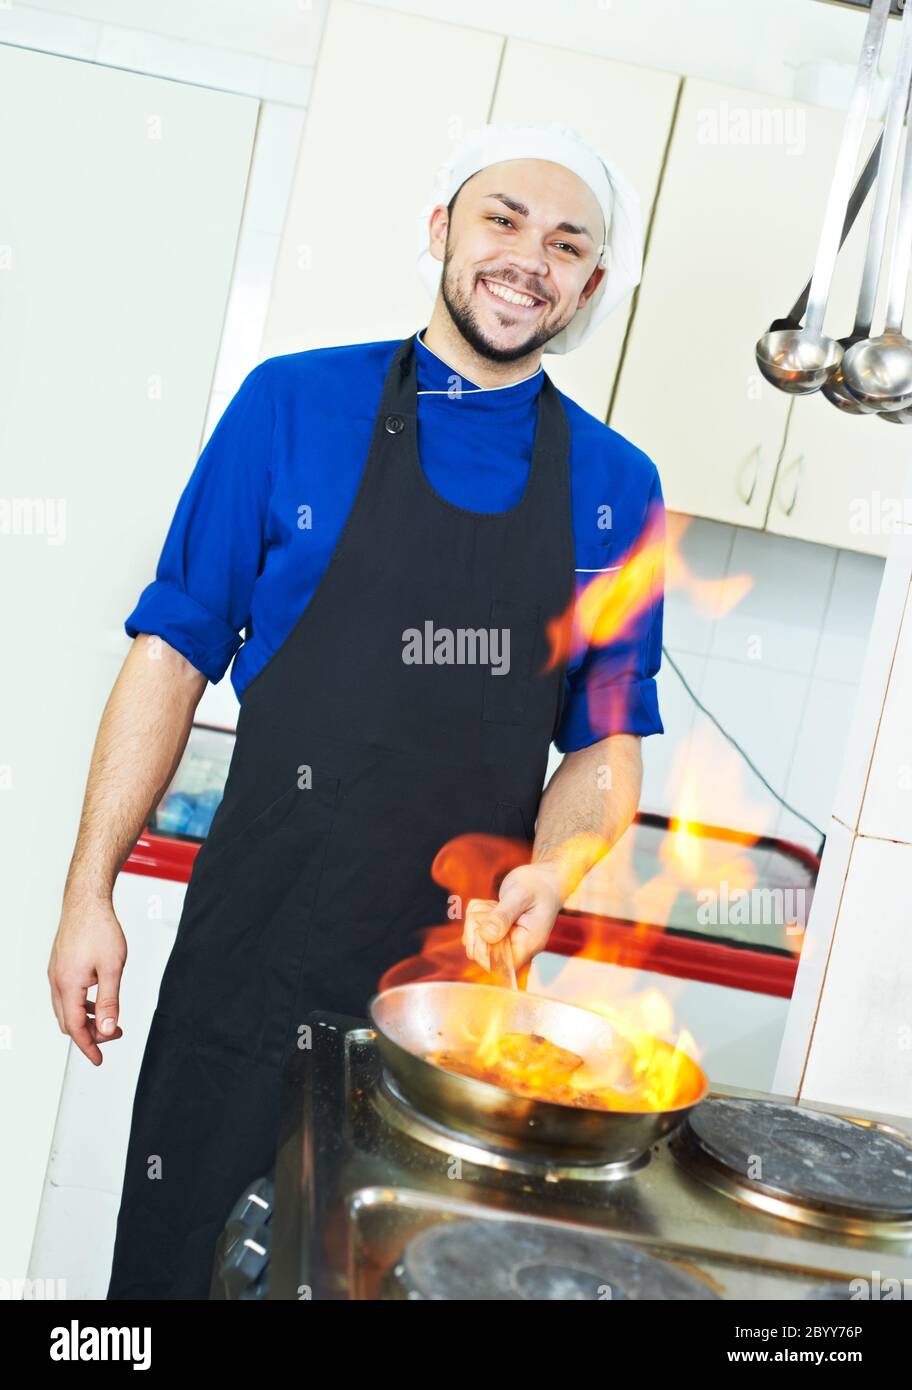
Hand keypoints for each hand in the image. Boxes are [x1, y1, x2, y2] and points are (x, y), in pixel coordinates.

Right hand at [48, 896, 125, 1064]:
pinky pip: (67, 995)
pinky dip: (82, 1005)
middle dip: (90, 1034)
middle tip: (115, 1034)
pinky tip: (99, 1000)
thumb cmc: (99, 928)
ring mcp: (56, 974)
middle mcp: (57, 982)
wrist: (86, 902)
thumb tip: (110, 1029)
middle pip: (69, 1022)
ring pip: (67, 1009)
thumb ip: (110, 1001)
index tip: (99, 1059)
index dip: (89, 1046)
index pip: (76, 1028)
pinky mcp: (60, 966)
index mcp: (68, 985)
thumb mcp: (112, 968)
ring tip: (111, 1019)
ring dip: (87, 1019)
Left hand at [463, 861, 562, 974]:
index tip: (486, 923)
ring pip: (474, 942)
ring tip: (491, 905)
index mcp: (527, 944)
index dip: (483, 947)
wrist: (546, 879)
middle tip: (488, 909)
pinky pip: (474, 932)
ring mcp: (506, 941)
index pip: (498, 965)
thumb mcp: (520, 895)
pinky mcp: (498, 933)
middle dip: (475, 929)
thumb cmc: (538, 885)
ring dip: (475, 920)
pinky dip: (474, 916)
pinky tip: (489, 906)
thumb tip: (486, 936)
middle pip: (480, 955)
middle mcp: (517, 947)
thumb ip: (503, 916)